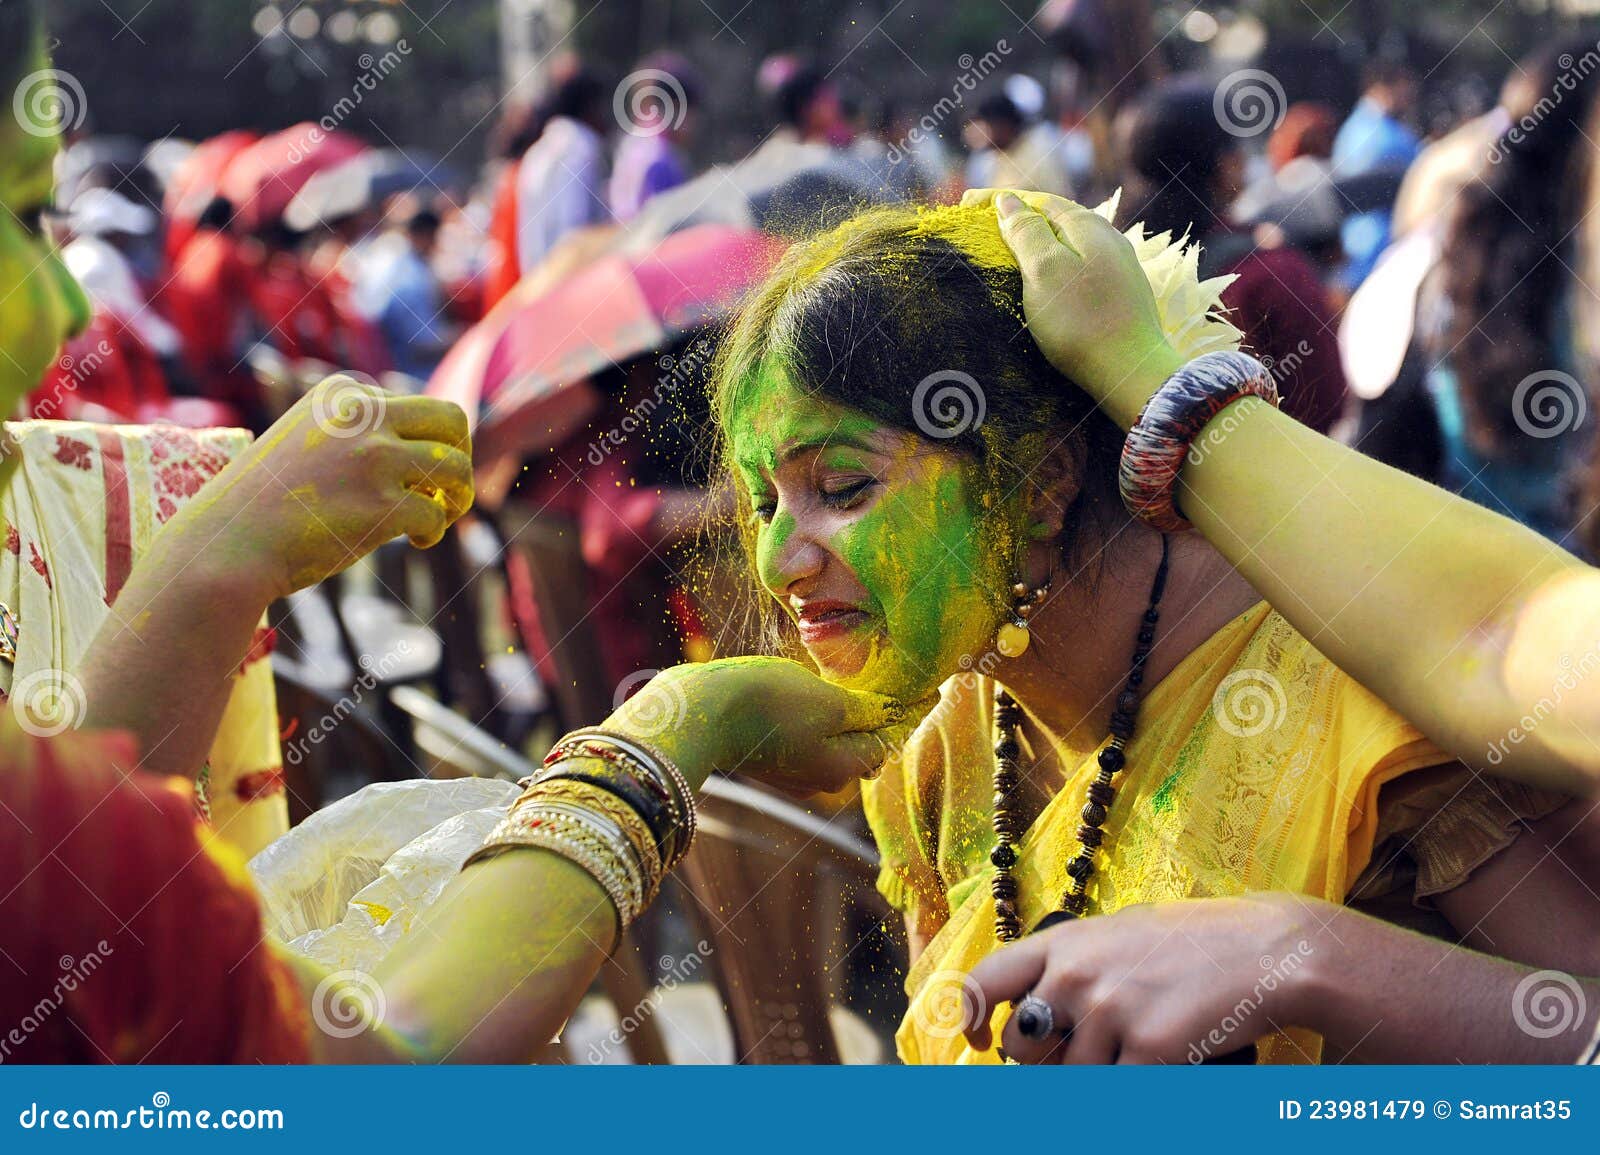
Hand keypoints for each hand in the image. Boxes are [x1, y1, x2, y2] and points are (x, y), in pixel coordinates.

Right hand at [173, 376, 473, 600]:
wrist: (227, 545)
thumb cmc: (269, 504)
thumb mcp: (312, 442)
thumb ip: (362, 433)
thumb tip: (440, 450)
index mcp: (344, 393)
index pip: (418, 405)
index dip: (425, 444)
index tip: (411, 476)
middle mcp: (362, 415)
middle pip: (453, 420)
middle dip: (461, 457)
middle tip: (447, 492)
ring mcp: (373, 457)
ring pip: (456, 466)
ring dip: (459, 496)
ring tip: (439, 517)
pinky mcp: (380, 504)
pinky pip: (436, 515)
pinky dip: (434, 532)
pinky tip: (417, 542)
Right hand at [602, 657, 923, 797]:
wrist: (696, 711)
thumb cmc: (766, 703)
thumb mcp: (827, 702)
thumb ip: (865, 711)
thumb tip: (894, 713)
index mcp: (846, 767)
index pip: (892, 736)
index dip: (912, 709)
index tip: (934, 686)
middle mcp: (824, 778)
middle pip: (865, 744)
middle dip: (882, 716)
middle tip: (902, 680)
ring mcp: (794, 770)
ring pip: (836, 741)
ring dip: (851, 715)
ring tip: (863, 681)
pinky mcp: (769, 756)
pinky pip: (808, 736)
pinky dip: (822, 717)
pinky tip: (819, 692)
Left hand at [959, 893, 1327, 1063]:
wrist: (1266, 951)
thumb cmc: (1193, 945)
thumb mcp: (1118, 936)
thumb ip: (1070, 967)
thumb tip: (1028, 1014)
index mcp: (1063, 942)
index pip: (985, 979)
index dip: (970, 1017)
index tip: (977, 1042)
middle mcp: (1075, 975)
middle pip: (1020, 1049)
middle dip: (1043, 1063)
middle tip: (1088, 1053)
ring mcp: (1109, 1012)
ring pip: (1070, 1080)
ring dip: (1099, 1076)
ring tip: (1140, 1045)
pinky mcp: (1147, 1049)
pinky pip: (1116, 1093)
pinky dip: (1135, 1087)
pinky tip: (1161, 1063)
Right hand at [961, 188, 1185, 429]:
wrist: (1131, 372)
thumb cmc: (1082, 322)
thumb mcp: (1045, 271)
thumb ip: (1026, 233)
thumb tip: (1008, 202)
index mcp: (1087, 226)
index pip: (1036, 200)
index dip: (999, 200)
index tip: (964, 205)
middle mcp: (1107, 237)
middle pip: (1054, 216)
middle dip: (1018, 216)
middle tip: (982, 224)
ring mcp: (1117, 265)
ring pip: (1068, 240)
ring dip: (1037, 239)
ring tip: (1009, 247)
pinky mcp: (1120, 292)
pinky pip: (1079, 262)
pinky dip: (1054, 260)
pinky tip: (1046, 275)